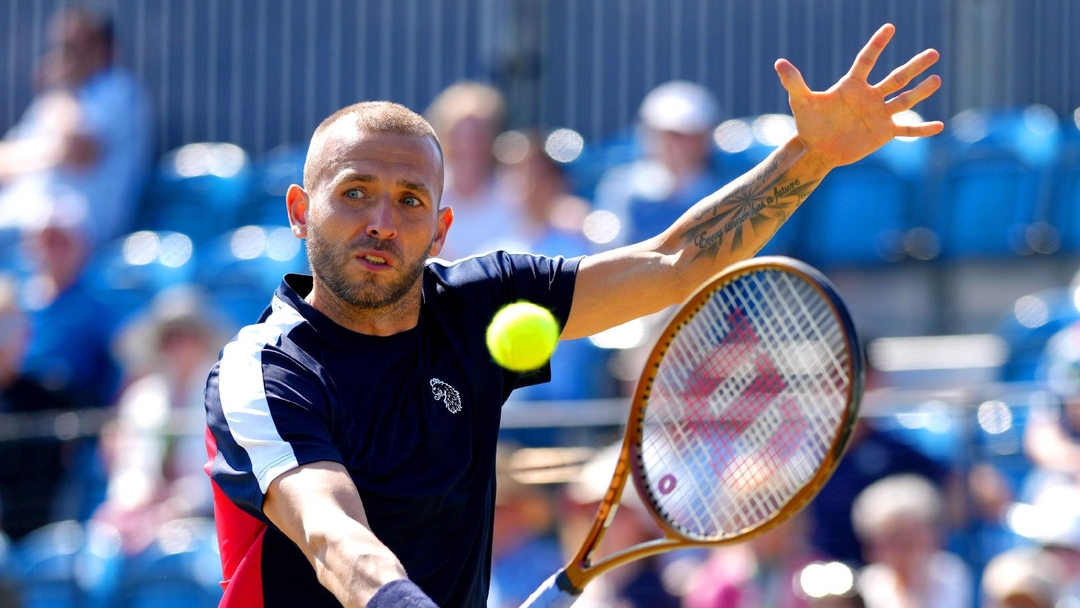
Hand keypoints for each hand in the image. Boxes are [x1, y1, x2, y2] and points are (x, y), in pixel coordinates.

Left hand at [775, 23, 942, 169]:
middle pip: (896, 77)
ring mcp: (879, 114)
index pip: (867, 60)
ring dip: (921, 91)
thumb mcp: (801, 102)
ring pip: (905, 99)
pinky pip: (907, 130)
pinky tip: (939, 126)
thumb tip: (779, 62)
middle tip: (933, 53)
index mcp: (852, 85)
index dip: (877, 44)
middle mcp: (870, 96)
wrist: (817, 150)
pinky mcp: (884, 132)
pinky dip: (922, 130)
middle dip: (915, 66)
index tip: (889, 27)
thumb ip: (794, 82)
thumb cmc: (808, 124)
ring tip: (937, 79)